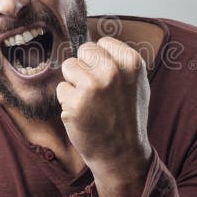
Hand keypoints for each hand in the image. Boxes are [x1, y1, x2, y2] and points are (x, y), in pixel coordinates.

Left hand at [57, 37, 152, 195]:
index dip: (100, 61)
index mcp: (131, 62)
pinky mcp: (75, 102)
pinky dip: (67, 102)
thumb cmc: (127, 117)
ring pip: (68, 66)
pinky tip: (83, 115)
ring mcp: (93, 86)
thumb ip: (119, 61)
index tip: (107, 79)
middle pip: (83, 51)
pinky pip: (61, 89)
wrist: (122, 154)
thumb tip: (94, 43)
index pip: (102, 42)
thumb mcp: (136, 83)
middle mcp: (112, 71)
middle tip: (96, 92)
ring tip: (90, 102)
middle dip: (85, 68)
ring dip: (74, 83)